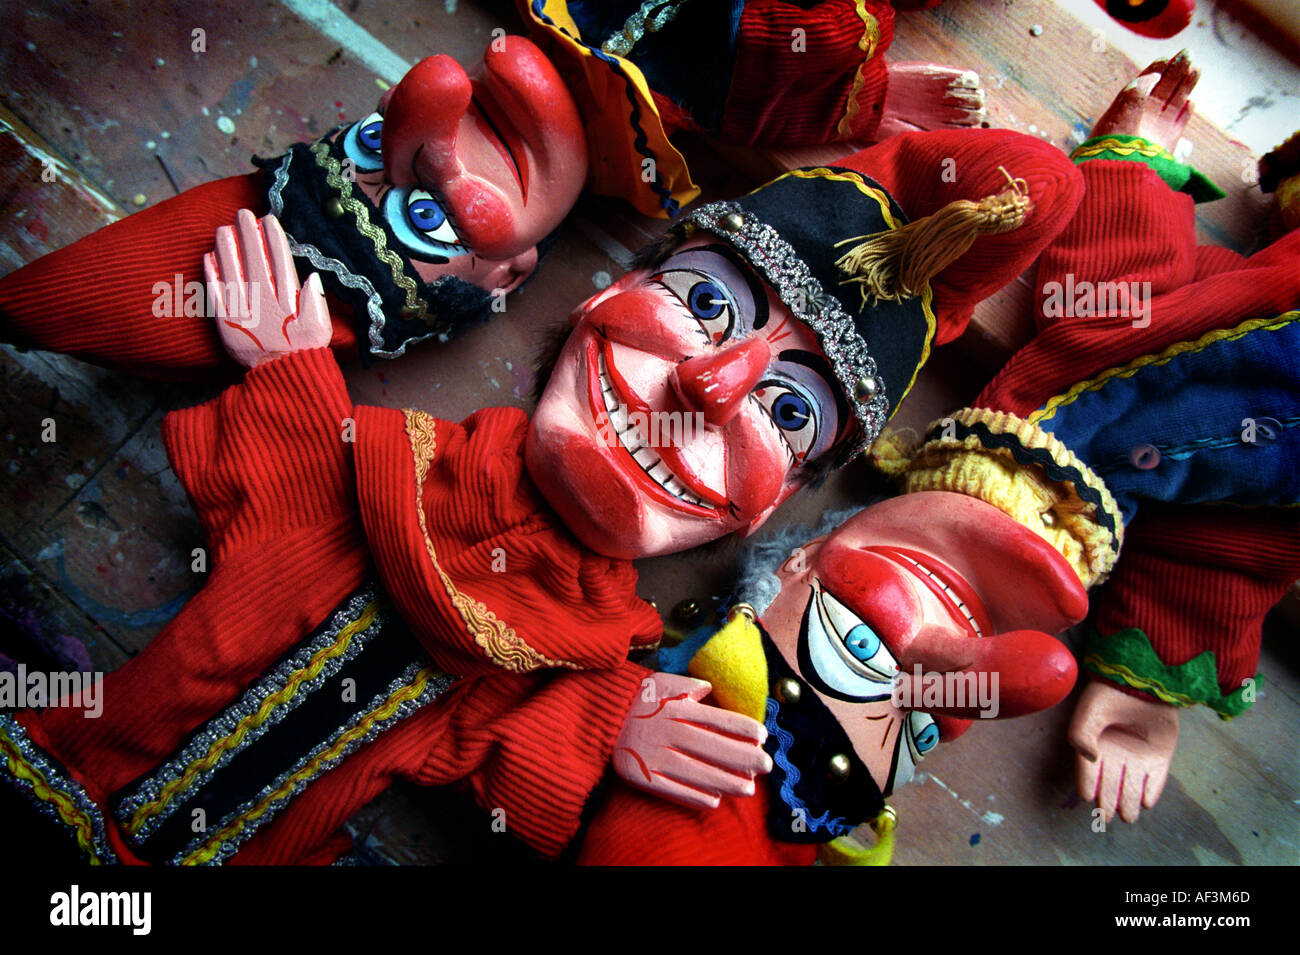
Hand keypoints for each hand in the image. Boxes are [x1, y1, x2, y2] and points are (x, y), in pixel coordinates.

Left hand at [204, 209, 331, 367]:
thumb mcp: (321, 326)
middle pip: (254, 259)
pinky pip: (215, 292)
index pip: (279, 260)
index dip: (273, 238)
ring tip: (223, 229)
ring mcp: (242, 309)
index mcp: (287, 299)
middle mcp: (264, 299)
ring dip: (227, 247)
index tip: (267, 220)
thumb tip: (311, 275)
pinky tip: (208, 256)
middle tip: (242, 213)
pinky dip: (211, 273)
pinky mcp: (225, 321)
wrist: (281, 377)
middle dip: (248, 234)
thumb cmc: (305, 351)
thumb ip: (315, 299)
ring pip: (232, 270)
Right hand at [612, 672, 772, 809]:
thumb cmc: (635, 698)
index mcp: (676, 709)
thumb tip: (709, 689)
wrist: (596, 715)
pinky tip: (714, 800)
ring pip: (697, 772)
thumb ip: (687, 686)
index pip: (716, 719)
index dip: (741, 728)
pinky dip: (694, 796)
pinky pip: (672, 789)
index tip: (763, 735)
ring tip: (749, 789)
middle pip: (712, 748)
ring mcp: (655, 756)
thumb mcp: (660, 683)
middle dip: (742, 757)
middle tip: (766, 765)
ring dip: (725, 781)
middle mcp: (669, 732)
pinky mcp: (642, 775)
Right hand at [1069, 680, 1179, 823]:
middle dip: (1108, 801)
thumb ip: (1080, 733)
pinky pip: (1156, 780)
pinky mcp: (1159, 756)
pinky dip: (1152, 792)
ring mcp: (1138, 756)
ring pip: (1132, 787)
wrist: (1144, 679)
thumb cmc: (1110, 693)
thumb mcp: (1089, 710)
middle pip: (1110, 784)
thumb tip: (1090, 758)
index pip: (1087, 771)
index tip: (1086, 797)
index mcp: (1094, 744)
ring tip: (1127, 817)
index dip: (1086, 784)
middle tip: (1108, 817)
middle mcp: (1115, 754)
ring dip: (1129, 803)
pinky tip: (1146, 802)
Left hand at [1090, 50, 1197, 151]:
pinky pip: (1178, 125)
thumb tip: (1153, 75)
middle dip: (1174, 73)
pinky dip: (1185, 114)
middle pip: (1162, 91)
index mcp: (1125, 111)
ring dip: (1185, 86)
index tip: (1164, 58)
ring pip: (1174, 104)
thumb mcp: (1121, 110)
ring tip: (1196, 68)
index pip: (1143, 86)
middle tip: (1188, 54)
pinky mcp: (1167, 145)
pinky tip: (1191, 102)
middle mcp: (1141, 120)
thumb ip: (1137, 90)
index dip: (1154, 71)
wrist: (1119, 173)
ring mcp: (1154, 132)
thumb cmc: (1114, 142)